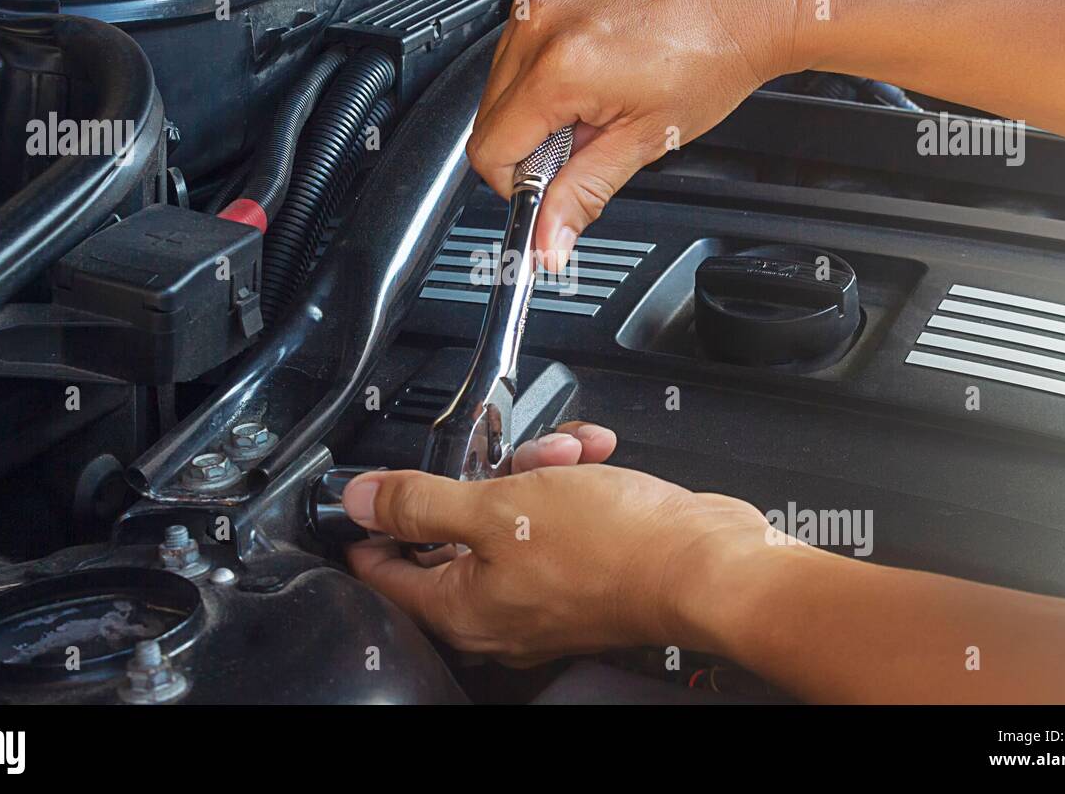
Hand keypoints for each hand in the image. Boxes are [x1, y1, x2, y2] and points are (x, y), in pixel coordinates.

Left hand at [342, 422, 771, 663]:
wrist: (704, 561)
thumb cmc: (612, 548)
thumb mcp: (498, 506)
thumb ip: (420, 502)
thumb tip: (360, 501)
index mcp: (463, 609)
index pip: (387, 574)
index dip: (371, 528)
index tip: (367, 496)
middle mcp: (501, 612)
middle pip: (456, 534)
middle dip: (481, 476)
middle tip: (502, 452)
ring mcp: (546, 593)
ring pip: (513, 514)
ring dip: (534, 468)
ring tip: (566, 452)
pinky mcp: (586, 571)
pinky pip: (558, 517)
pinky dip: (570, 480)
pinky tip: (592, 458)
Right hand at [466, 0, 800, 267]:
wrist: (746, 4)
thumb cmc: (711, 62)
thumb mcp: (642, 143)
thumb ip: (580, 195)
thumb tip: (547, 242)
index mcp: (560, 67)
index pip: (489, 148)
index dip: (515, 178)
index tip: (545, 180)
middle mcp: (545, 16)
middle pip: (491, 108)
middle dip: (531, 133)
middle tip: (585, 130)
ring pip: (501, 64)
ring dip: (536, 87)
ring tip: (593, 86)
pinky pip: (524, 17)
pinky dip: (546, 40)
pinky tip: (589, 45)